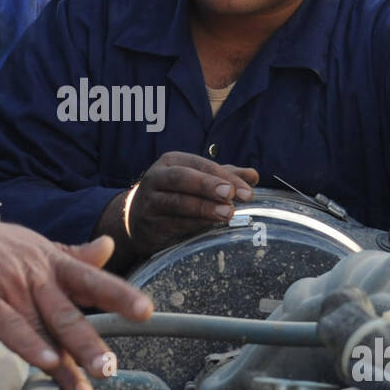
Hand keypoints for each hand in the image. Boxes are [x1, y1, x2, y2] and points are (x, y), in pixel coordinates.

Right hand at [0, 206, 152, 389]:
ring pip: (43, 327)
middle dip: (93, 342)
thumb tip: (109, 246)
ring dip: (67, 359)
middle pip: (70, 311)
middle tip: (112, 366)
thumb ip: (72, 253)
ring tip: (86, 387)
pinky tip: (46, 363)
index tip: (146, 312)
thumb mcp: (32, 243)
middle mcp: (35, 276)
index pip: (91, 279)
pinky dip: (29, 345)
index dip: (119, 295)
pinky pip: (9, 326)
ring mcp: (9, 289)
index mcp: (50, 261)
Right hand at [97, 151, 258, 265]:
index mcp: (171, 162)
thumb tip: (253, 175)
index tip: (246, 191)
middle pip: (182, 179)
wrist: (136, 219)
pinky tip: (211, 228)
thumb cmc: (174, 194)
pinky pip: (173, 224)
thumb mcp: (197, 179)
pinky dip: (193, 226)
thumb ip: (224, 176)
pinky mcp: (149, 225)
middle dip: (207, 186)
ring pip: (177, 203)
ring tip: (227, 214)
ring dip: (203, 209)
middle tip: (231, 195)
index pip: (200, 165)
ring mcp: (150, 202)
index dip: (224, 176)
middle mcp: (156, 178)